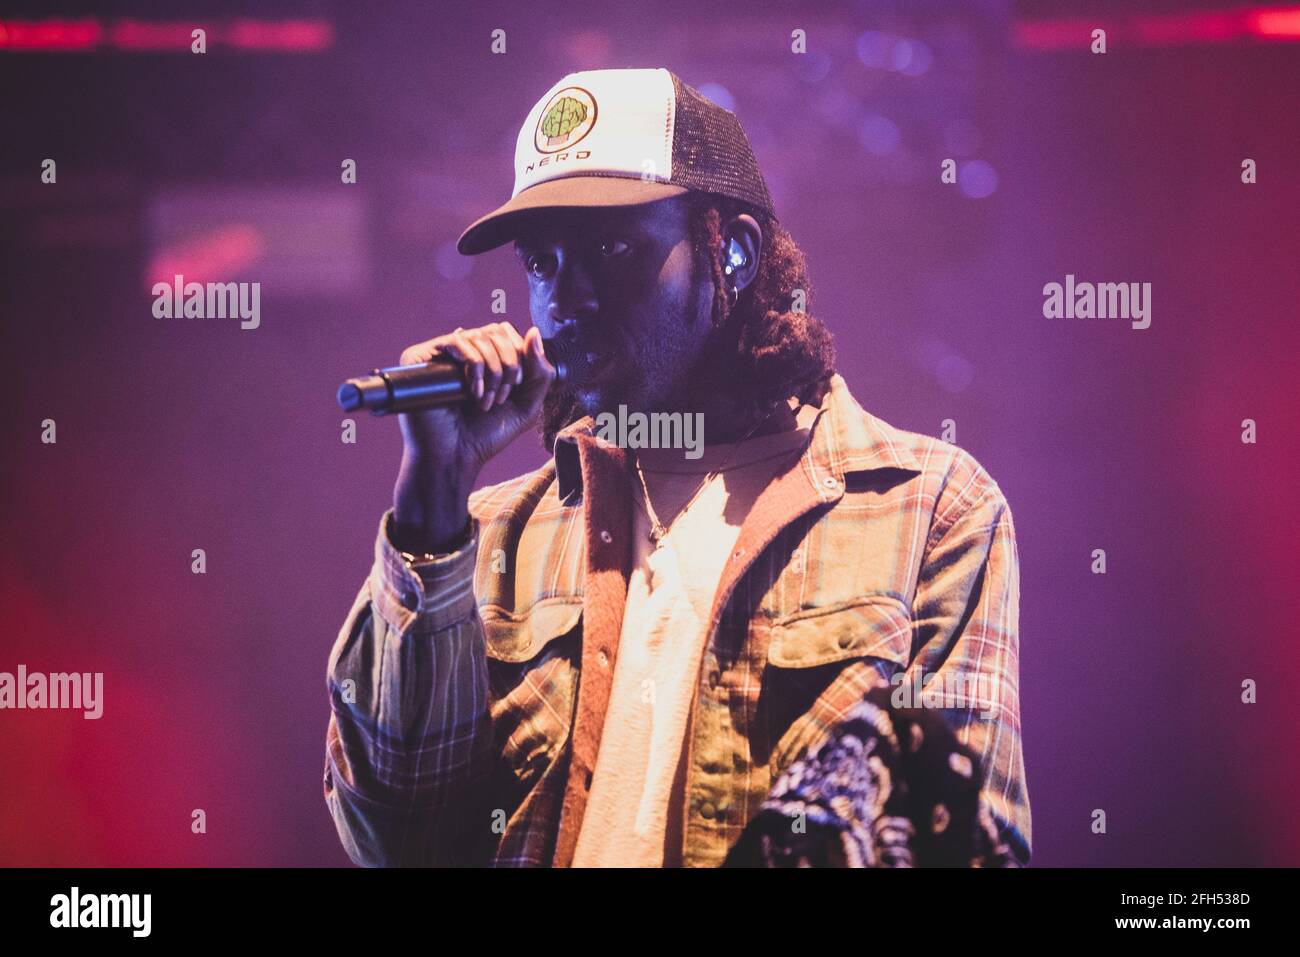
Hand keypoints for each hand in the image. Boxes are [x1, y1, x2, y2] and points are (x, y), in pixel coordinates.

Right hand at [391, 322, 554, 552]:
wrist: (454, 457)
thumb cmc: (485, 435)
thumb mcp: (526, 405)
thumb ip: (539, 371)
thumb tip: (534, 331)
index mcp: (482, 357)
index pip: (506, 333)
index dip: (519, 356)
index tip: (517, 388)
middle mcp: (460, 352)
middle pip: (496, 332)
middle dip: (509, 365)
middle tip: (502, 398)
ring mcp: (440, 353)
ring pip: (479, 336)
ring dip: (493, 371)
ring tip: (486, 402)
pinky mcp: (420, 358)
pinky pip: (456, 341)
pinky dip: (474, 366)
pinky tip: (473, 392)